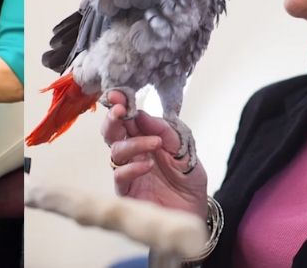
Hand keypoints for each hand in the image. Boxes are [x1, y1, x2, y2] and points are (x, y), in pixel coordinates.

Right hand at [101, 90, 207, 220]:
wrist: (195, 211)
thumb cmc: (188, 179)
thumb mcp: (184, 149)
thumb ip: (166, 131)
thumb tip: (142, 114)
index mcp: (143, 138)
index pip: (127, 118)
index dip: (120, 104)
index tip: (119, 94)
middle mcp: (132, 153)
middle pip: (112, 132)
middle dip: (113, 118)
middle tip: (121, 110)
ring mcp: (128, 172)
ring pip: (116, 151)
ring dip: (133, 143)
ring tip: (154, 144)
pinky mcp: (127, 192)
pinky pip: (120, 176)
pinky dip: (132, 168)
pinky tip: (147, 165)